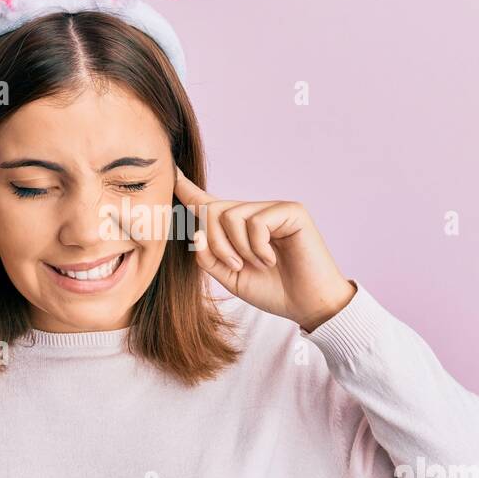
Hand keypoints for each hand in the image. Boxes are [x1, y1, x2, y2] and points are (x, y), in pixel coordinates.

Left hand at [174, 167, 355, 332]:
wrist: (308, 304)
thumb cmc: (273, 290)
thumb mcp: (230, 277)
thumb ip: (209, 257)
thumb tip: (195, 233)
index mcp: (238, 227)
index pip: (208, 202)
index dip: (187, 189)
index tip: (170, 172)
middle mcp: (254, 212)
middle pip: (213, 211)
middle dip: (216, 243)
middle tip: (236, 266)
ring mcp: (274, 208)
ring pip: (231, 216)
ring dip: (237, 248)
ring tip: (257, 264)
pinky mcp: (291, 210)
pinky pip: (255, 222)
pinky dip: (258, 246)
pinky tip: (272, 259)